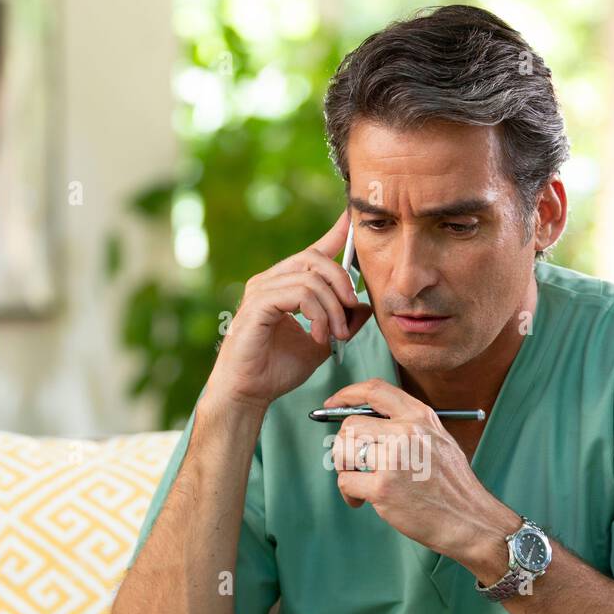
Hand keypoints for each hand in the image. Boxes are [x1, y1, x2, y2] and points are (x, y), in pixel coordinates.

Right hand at [205, 209, 372, 410]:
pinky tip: (318, 336)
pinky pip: (299, 294)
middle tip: (350, 314)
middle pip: (315, 258)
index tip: (351, 221)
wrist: (249, 393)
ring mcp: (261, 290)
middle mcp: (270, 281)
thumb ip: (340, 322)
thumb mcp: (321, 343)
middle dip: (342, 283)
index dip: (334, 235)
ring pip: (311, 279)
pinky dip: (317, 315)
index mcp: (283, 286)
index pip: (312, 253)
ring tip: (335, 335)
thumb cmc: (276, 370)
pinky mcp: (258, 304)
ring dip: (332, 308)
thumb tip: (365, 307)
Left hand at [325, 378, 520, 571]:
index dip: (347, 394)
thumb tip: (368, 423)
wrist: (470, 520)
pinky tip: (362, 500)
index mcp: (420, 417)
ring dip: (344, 469)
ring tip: (359, 482)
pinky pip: (345, 481)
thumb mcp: (439, 440)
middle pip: (350, 424)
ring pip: (343, 451)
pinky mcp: (383, 488)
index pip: (375, 390)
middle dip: (344, 445)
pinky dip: (348, 493)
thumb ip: (408, 426)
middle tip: (352, 462)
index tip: (333, 404)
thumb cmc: (453, 487)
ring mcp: (394, 460)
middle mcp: (406, 432)